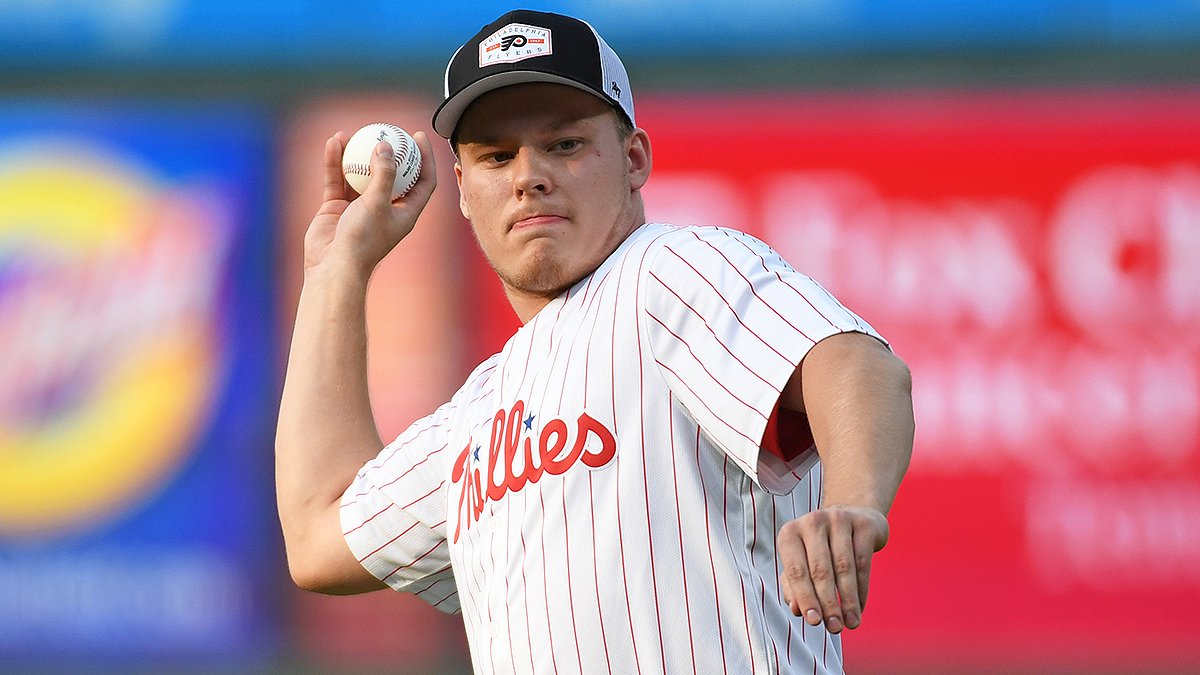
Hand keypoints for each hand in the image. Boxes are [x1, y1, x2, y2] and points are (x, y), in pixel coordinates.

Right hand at [303, 129, 436, 277]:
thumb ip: (383, 174)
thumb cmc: (362, 241)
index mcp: (405, 213)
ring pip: (360, 174)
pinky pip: (338, 179)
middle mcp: (385, 209)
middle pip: (393, 174)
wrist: (333, 268)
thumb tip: (385, 146)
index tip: (417, 136)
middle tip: (388, 128)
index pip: (423, 182)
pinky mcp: (337, 208)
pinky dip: (336, 162)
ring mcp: (360, 208)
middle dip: (390, 151)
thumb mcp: (378, 203)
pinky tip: (334, 143)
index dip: (425, 158)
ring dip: (357, 154)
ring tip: (354, 133)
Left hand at [777, 505, 888, 633]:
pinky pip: (863, 563)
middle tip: (834, 628)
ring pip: (844, 568)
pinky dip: (861, 590)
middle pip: (820, 570)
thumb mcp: (803, 563)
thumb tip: (797, 610)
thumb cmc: (820, 548)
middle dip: (828, 603)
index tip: (813, 622)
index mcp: (790, 533)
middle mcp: (812, 522)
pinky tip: (860, 609)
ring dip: (847, 600)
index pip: (796, 571)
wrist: (853, 517)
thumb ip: (794, 586)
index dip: (805, 598)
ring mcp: (839, 520)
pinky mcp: (863, 525)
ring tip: (851, 624)